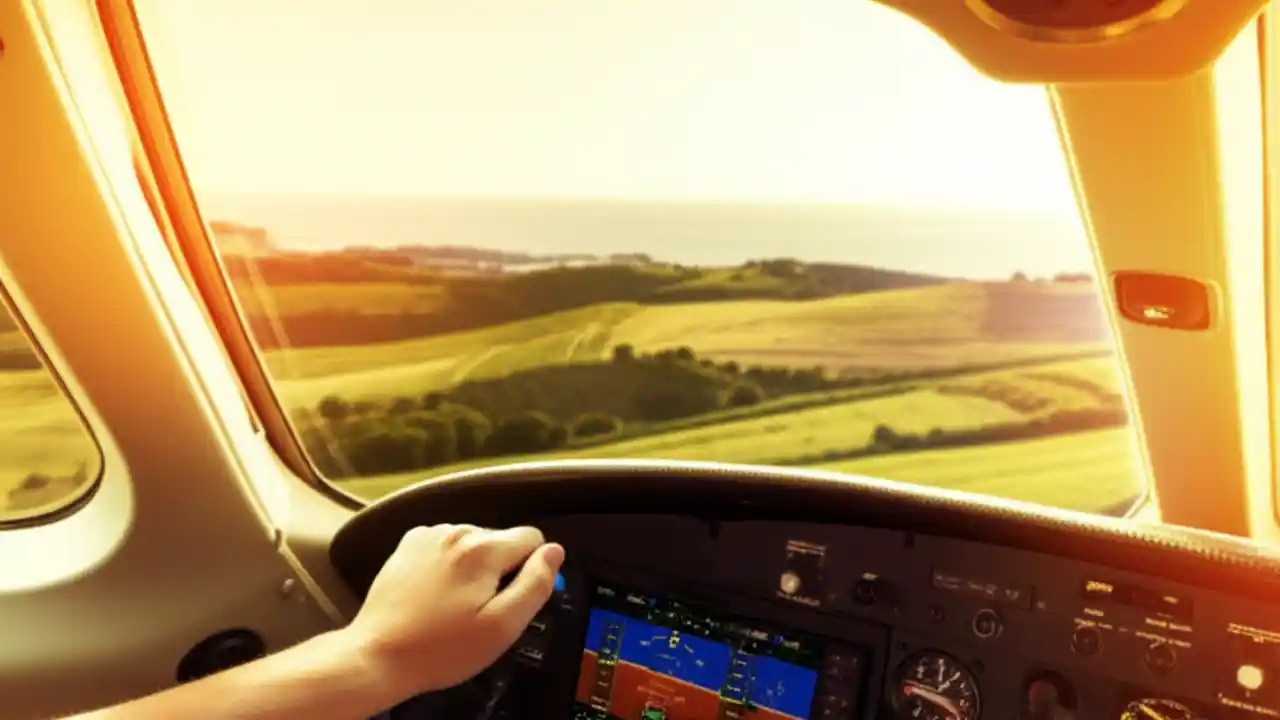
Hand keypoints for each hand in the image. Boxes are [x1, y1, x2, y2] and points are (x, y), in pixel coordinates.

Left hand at [344, 524, 564, 697]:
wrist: (379, 655)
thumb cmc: (442, 648)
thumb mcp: (502, 626)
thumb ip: (535, 584)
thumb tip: (554, 552)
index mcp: (483, 549)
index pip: (533, 538)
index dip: (530, 570)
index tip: (511, 599)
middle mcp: (456, 531)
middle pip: (502, 540)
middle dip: (500, 570)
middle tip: (481, 610)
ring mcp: (428, 535)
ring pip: (474, 542)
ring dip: (474, 567)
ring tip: (454, 604)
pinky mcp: (408, 545)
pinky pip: (446, 545)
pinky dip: (448, 564)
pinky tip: (436, 593)